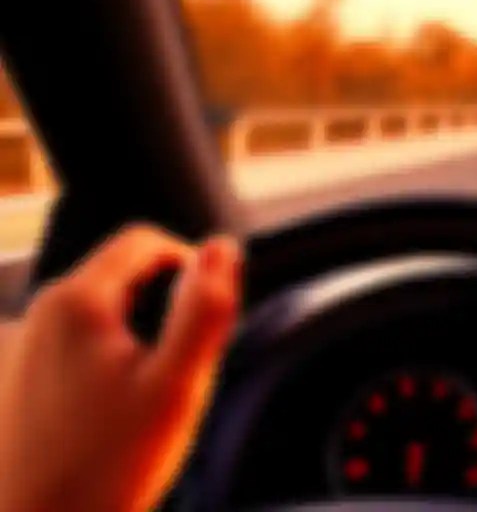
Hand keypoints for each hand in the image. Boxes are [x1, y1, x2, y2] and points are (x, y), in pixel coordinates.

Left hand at [0, 225, 241, 511]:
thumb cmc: (107, 467)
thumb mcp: (178, 385)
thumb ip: (205, 309)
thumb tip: (224, 247)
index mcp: (76, 302)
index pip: (143, 240)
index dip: (189, 263)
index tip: (205, 312)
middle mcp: (35, 314)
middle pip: (117, 276)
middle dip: (159, 307)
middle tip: (179, 369)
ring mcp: (17, 348)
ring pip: (95, 314)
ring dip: (130, 337)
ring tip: (144, 399)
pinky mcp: (12, 380)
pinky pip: (70, 348)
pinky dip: (100, 366)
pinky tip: (108, 418)